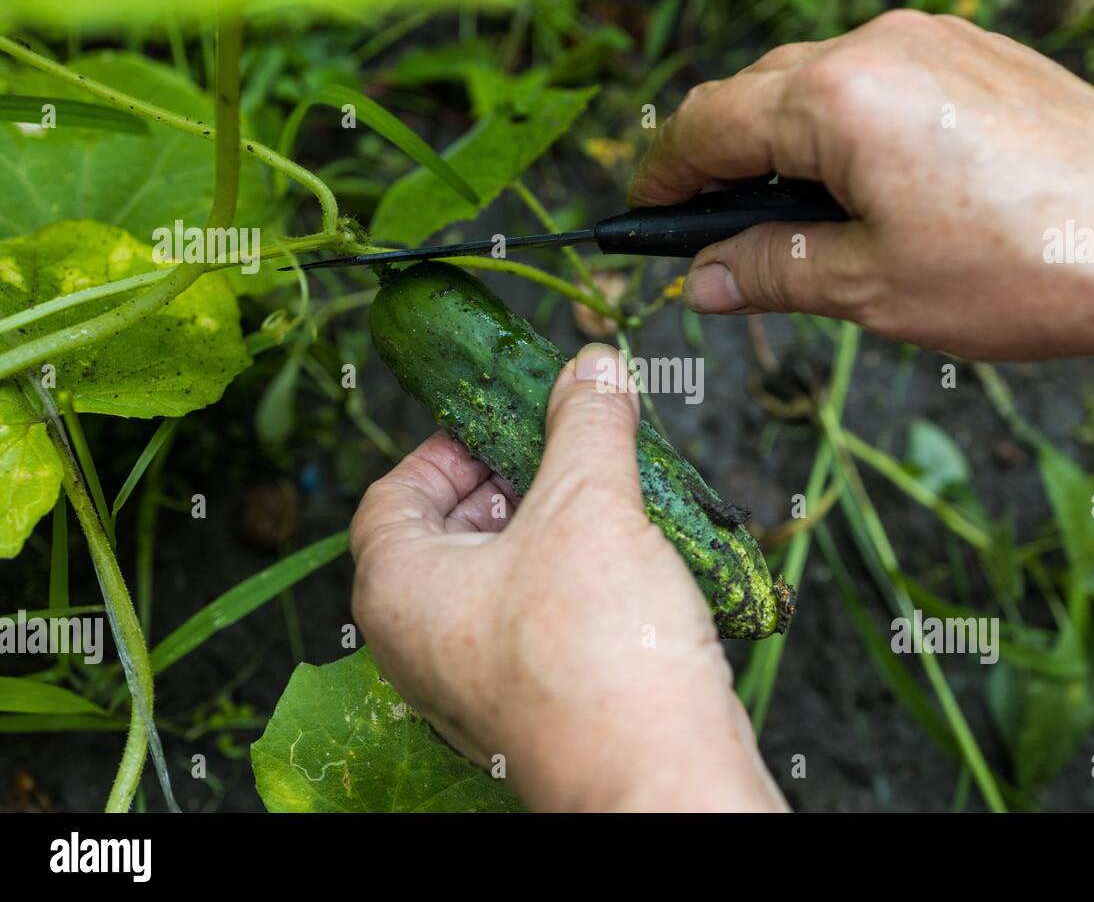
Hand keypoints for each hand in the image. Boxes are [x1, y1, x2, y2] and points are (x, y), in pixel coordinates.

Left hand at [349, 343, 785, 811]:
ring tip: (608, 492)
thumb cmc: (593, 652)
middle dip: (514, 479)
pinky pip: (534, 618)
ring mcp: (474, 678)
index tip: (505, 418)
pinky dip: (571, 577)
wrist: (654, 772)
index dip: (447, 445)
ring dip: (552, 526)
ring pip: (499, 576)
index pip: (391, 492)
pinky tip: (627, 555)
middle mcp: (421, 641)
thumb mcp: (587, 504)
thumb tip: (592, 367)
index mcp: (398, 590)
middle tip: (568, 447)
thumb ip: (585, 424)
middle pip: (448, 530)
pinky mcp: (529, 700)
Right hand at [629, 11, 1093, 400]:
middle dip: (723, 165)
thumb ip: (769, 273)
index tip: (644, 220)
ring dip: (787, 151)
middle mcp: (879, 48)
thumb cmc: (1024, 266)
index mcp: (837, 98)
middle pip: (758, 96)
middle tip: (716, 242)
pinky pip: (879, 84)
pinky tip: (867, 196)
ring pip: (818, 88)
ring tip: (798, 232)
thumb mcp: (872, 288)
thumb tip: (701, 282)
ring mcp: (934, 43)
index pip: (708, 124)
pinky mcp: (975, 57)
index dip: (664, 177)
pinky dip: (847, 135)